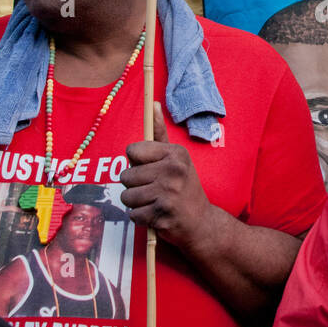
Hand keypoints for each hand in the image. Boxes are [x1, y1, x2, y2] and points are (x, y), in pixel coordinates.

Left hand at [121, 102, 213, 252]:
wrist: (201, 223)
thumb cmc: (183, 187)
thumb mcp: (176, 158)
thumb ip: (159, 133)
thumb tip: (153, 103)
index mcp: (175, 154)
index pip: (132, 151)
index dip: (137, 163)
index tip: (151, 170)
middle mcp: (173, 171)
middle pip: (125, 175)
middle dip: (135, 185)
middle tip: (154, 190)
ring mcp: (168, 194)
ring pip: (126, 196)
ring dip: (136, 203)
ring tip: (154, 202)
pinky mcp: (161, 215)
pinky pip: (132, 214)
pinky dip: (141, 217)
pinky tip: (156, 215)